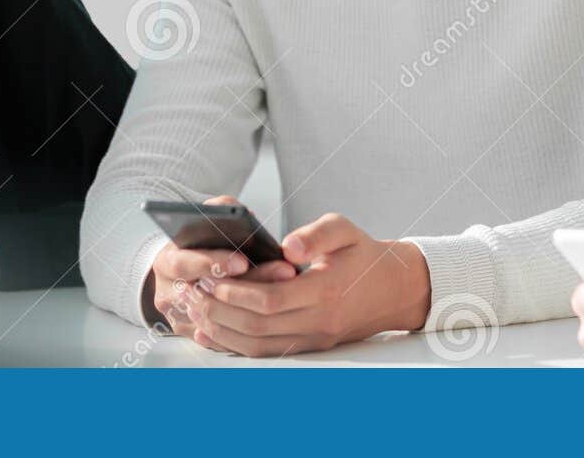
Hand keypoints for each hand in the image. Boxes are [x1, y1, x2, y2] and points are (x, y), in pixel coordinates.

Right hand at [144, 197, 294, 337]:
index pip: (185, 263)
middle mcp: (168, 292)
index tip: (243, 261)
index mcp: (167, 261)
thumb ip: (221, 208)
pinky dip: (247, 329)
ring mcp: (178, 316)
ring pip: (216, 321)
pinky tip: (276, 316)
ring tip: (288, 295)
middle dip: (245, 287)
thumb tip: (245, 213)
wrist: (182, 267)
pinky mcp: (193, 333)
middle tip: (282, 275)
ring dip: (252, 309)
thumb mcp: (205, 218)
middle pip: (205, 296)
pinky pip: (220, 337)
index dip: (214, 263)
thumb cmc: (199, 241)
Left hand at [179, 212, 430, 357]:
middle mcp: (319, 322)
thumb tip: (287, 246)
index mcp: (326, 291)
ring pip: (257, 346)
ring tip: (192, 310)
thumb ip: (316, 233)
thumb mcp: (344, 229)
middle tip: (190, 294)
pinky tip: (209, 334)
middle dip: (218, 312)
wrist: (394, 289)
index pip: (271, 300)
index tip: (209, 278)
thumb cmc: (364, 254)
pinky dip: (233, 346)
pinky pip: (265, 353)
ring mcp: (314, 339)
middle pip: (257, 327)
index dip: (235, 293)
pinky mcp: (309, 347)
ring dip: (220, 332)